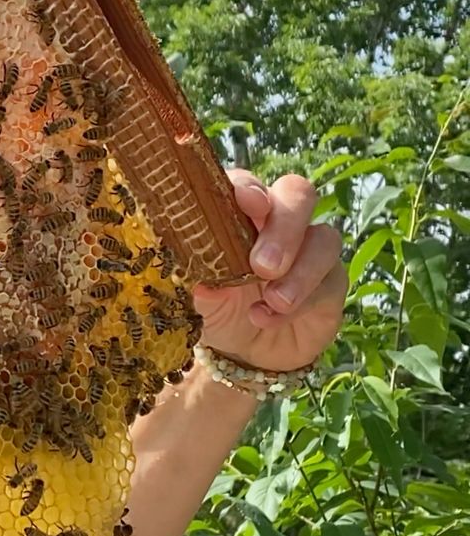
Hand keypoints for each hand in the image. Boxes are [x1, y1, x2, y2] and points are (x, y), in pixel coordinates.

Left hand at [191, 170, 346, 371]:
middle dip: (284, 227)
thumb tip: (203, 287)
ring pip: (324, 238)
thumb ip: (203, 292)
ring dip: (300, 272)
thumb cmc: (221, 309)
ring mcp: (311, 250)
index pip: (249, 184)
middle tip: (263, 265)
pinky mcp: (333, 283)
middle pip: (297, 195)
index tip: (248, 204)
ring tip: (274, 300)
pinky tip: (269, 318)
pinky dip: (301, 303)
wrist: (248, 351)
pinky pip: (329, 283)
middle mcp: (279, 223)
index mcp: (240, 214)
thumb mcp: (203, 303)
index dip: (249, 187)